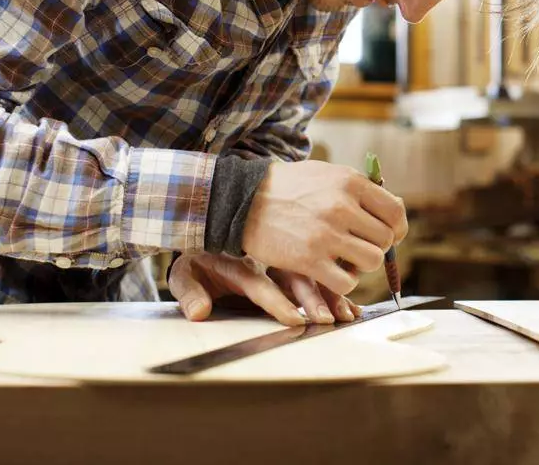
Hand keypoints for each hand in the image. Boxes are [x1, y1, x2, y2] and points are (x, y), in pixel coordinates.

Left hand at [168, 252, 359, 326]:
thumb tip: (198, 312)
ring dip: (331, 293)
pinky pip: (320, 270)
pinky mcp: (293, 258)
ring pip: (313, 271)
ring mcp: (283, 255)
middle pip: (294, 276)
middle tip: (327, 320)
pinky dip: (336, 285)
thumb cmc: (200, 258)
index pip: (258, 283)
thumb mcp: (188, 273)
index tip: (294, 319)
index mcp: (238, 263)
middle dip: (313, 299)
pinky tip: (350, 305)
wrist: (213, 218)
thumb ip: (190, 292)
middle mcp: (266, 257)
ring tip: (347, 314)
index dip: (277, 301)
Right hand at [241, 160, 408, 295]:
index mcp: (350, 182)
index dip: (397, 228)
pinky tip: (333, 272)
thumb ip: (359, 187)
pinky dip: (345, 281)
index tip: (390, 235)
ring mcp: (326, 234)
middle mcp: (342, 207)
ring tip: (348, 260)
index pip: (395, 212)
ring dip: (363, 265)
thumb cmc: (289, 187)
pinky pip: (347, 282)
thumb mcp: (326, 173)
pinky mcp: (309, 259)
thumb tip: (394, 207)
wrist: (244, 200)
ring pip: (371, 261)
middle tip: (362, 247)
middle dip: (378, 247)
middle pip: (386, 239)